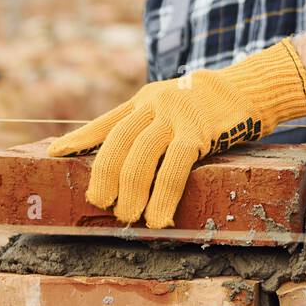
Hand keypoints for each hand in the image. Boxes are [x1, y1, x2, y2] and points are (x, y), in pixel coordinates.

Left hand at [47, 38, 305, 227]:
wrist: (251, 88)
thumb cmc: (213, 105)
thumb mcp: (174, 104)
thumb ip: (152, 124)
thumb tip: (129, 159)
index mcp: (146, 98)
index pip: (106, 121)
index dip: (79, 139)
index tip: (55, 153)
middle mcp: (154, 104)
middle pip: (117, 143)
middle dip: (104, 177)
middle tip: (100, 204)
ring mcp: (175, 116)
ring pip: (140, 158)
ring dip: (131, 193)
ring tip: (128, 217)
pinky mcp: (199, 132)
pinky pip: (173, 168)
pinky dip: (163, 196)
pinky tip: (159, 216)